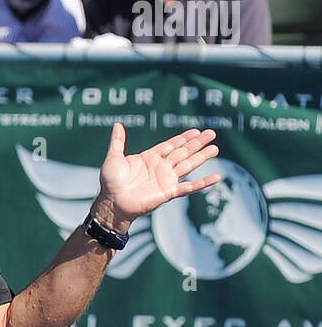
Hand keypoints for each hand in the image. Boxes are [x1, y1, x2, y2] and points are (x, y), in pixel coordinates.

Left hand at [95, 122, 219, 228]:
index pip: (171, 145)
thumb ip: (118, 141)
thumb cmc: (110, 183)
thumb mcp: (113, 158)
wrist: (112, 203)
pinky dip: (203, 182)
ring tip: (215, 149)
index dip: (183, 138)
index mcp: (150, 158)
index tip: (196, 131)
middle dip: (197, 143)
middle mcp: (160, 168)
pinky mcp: (168, 192)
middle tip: (211, 133)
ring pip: (188, 165)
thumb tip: (117, 124)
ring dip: (202, 157)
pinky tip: (216, 177)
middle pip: (183, 152)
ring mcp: (166, 180)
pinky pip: (189, 187)